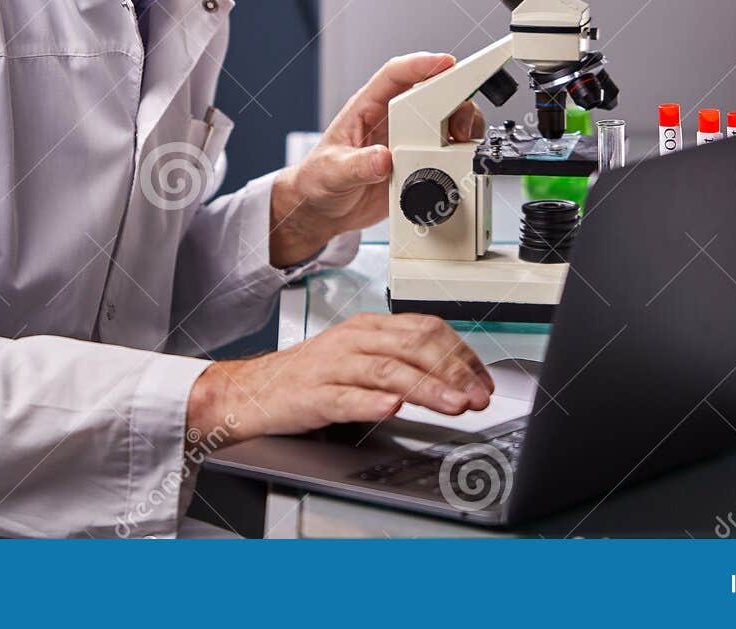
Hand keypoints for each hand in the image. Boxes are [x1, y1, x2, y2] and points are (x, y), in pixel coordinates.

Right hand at [187, 313, 494, 441]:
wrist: (252, 391)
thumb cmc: (311, 376)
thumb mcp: (360, 357)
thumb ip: (402, 361)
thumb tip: (454, 376)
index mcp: (369, 327)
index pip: (426, 330)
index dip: (461, 354)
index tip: (483, 380)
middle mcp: (354, 341)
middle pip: (413, 347)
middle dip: (452, 372)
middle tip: (477, 395)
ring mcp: (332, 367)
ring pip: (387, 370)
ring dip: (426, 388)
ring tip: (453, 403)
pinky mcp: (312, 395)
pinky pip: (345, 397)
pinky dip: (370, 402)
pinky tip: (391, 408)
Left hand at [268, 52, 484, 267]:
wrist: (323, 211)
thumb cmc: (318, 181)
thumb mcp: (331, 172)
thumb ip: (356, 165)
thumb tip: (383, 158)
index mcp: (367, 108)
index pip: (395, 75)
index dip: (421, 64)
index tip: (446, 63)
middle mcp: (392, 120)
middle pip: (432, 93)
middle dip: (454, 97)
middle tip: (461, 116)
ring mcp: (409, 141)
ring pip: (446, 120)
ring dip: (462, 124)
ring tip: (463, 139)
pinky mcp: (420, 163)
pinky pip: (448, 151)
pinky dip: (461, 153)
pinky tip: (461, 161)